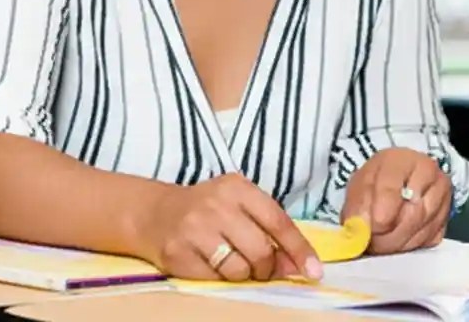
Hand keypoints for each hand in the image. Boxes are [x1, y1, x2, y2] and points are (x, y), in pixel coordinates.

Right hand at [134, 173, 322, 281]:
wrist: (154, 214)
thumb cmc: (207, 210)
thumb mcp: (240, 207)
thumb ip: (269, 230)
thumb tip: (297, 265)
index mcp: (238, 188)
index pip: (278, 222)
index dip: (299, 249)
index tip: (314, 271)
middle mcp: (216, 205)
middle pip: (261, 251)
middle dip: (266, 268)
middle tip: (260, 268)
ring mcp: (194, 229)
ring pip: (239, 269)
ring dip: (242, 275)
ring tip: (230, 262)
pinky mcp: (177, 253)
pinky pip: (214, 280)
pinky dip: (218, 279)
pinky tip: (208, 263)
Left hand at [343, 148, 451, 254]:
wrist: (403, 178)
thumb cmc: (379, 181)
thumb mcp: (361, 186)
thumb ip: (358, 208)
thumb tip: (361, 232)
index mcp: (402, 160)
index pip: (390, 189)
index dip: (379, 216)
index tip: (370, 230)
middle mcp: (429, 172)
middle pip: (412, 215)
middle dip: (388, 237)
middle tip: (373, 244)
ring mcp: (443, 194)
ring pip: (422, 230)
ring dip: (398, 244)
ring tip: (382, 243)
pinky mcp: (447, 215)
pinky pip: (430, 239)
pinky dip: (412, 246)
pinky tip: (399, 240)